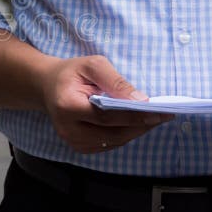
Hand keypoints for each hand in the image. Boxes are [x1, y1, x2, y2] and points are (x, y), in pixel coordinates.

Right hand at [40, 55, 171, 153]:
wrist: (48, 86)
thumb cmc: (71, 73)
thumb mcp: (92, 65)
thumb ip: (115, 81)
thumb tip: (140, 99)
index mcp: (68, 106)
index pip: (107, 117)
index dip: (134, 116)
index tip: (159, 112)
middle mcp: (68, 129)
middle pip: (112, 134)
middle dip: (140, 126)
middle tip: (163, 116)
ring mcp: (72, 141)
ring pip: (112, 142)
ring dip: (134, 132)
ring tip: (153, 119)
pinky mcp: (78, 146)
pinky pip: (107, 144)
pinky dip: (124, 135)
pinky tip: (135, 124)